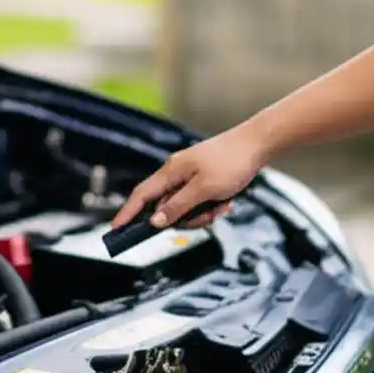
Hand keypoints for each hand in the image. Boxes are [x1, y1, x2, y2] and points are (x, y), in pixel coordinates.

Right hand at [111, 125, 269, 228]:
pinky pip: (198, 202)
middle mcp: (176, 174)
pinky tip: (226, 202)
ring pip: (185, 208)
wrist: (258, 144)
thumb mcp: (204, 189)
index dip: (127, 213)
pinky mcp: (203, 180)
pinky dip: (210, 207)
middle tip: (206, 216)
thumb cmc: (232, 161)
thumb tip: (156, 221)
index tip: (115, 229)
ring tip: (221, 207)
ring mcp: (190, 177)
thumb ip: (178, 206)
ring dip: (202, 214)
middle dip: (186, 218)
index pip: (141, 195)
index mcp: (171, 172)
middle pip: (167, 208)